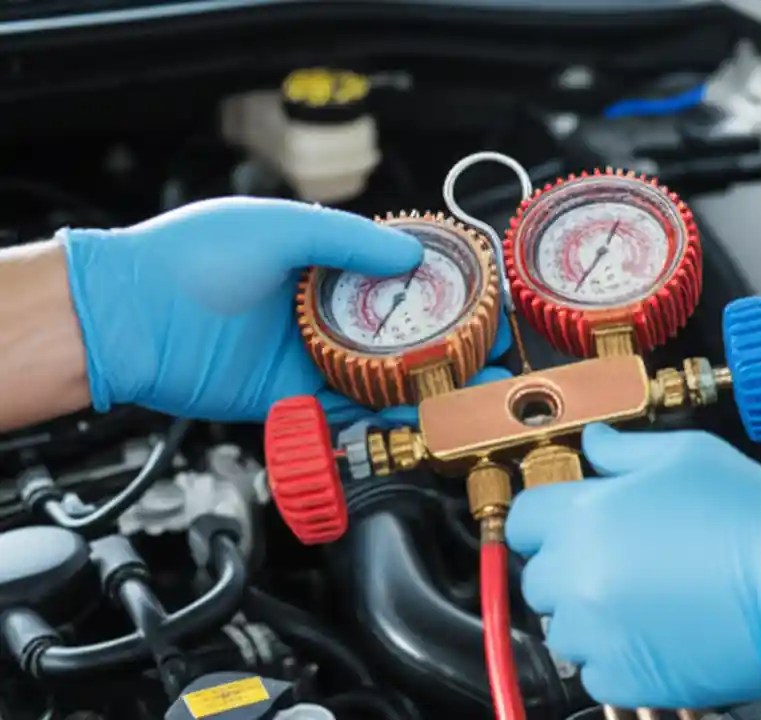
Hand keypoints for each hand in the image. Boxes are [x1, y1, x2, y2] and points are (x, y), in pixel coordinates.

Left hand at [62, 197, 511, 422]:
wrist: (127, 316)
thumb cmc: (189, 258)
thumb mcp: (280, 226)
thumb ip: (348, 241)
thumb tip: (408, 255)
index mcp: (322, 264)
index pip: (401, 277)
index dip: (447, 290)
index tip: (486, 301)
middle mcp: (321, 312)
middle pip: (403, 334)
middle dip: (453, 347)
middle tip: (496, 357)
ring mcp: (307, 357)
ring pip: (383, 378)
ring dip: (430, 388)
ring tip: (474, 395)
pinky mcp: (288, 398)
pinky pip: (346, 412)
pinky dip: (383, 420)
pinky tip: (420, 420)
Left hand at [507, 425, 760, 708]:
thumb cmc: (754, 518)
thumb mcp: (688, 455)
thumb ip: (625, 450)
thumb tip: (594, 445)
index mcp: (587, 516)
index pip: (524, 518)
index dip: (547, 517)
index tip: (567, 522)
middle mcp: (580, 577)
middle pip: (539, 575)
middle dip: (570, 564)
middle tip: (620, 558)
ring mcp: (599, 634)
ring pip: (561, 627)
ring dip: (589, 613)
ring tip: (644, 597)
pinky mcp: (626, 678)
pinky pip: (593, 670)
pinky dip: (613, 656)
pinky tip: (655, 631)